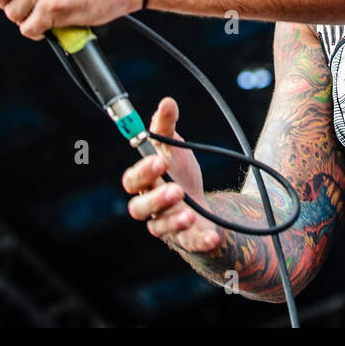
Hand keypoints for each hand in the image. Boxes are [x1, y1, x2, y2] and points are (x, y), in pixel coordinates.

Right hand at [122, 97, 221, 253]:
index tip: (159, 161)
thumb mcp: (176, 148)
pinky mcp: (187, 240)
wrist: (200, 206)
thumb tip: (167, 101)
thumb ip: (166, 126)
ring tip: (190, 213)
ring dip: (174, 221)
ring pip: (160, 228)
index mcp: (145, 184)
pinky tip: (213, 236)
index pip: (132, 182)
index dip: (142, 172)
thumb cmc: (180, 174)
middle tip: (175, 189)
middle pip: (139, 209)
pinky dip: (200, 241)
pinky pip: (190, 244)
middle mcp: (151, 208)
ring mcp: (167, 227)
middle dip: (156, 200)